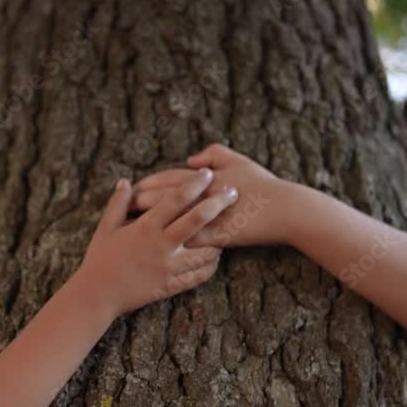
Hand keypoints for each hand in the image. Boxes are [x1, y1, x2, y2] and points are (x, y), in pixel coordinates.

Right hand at [76, 168, 238, 317]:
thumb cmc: (99, 259)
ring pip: (205, 251)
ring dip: (219, 238)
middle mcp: (160, 245)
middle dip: (217, 203)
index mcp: (145, 227)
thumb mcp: (105, 228)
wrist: (97, 295)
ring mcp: (168, 267)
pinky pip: (198, 275)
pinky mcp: (171, 286)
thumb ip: (118, 204)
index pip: (175, 200)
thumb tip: (125, 182)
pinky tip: (216, 257)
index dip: (193, 184)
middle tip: (234, 192)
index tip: (208, 174)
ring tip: (228, 228)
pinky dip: (211, 265)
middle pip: (197, 220)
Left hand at [130, 143, 290, 247]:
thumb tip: (191, 160)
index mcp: (203, 179)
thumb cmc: (262, 184)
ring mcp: (204, 220)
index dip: (147, 185)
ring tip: (132, 232)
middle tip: (122, 211)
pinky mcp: (213, 239)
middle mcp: (199, 198)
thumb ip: (213, 154)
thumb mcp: (238, 160)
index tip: (131, 189)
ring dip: (149, 227)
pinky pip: (185, 244)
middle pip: (161, 202)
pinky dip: (170, 247)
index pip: (166, 181)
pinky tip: (156, 253)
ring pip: (169, 224)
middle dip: (139, 206)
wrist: (284, 210)